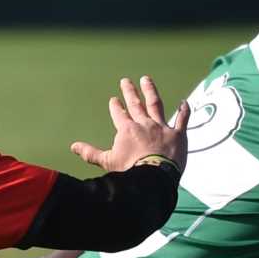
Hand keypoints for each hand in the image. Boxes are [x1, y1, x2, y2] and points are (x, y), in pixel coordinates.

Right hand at [71, 76, 188, 174]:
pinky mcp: (178, 135)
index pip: (119, 114)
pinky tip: (185, 102)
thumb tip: (73, 147)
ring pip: (156, 105)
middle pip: (135, 104)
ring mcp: (162, 128)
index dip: (116, 106)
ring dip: (151, 91)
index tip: (114, 99)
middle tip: (126, 81)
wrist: (153, 177)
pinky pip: (182, 120)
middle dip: (130, 92)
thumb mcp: (107, 162)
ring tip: (146, 80)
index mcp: (127, 129)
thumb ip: (91, 153)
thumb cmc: (130, 171)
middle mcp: (144, 124)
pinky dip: (184, 111)